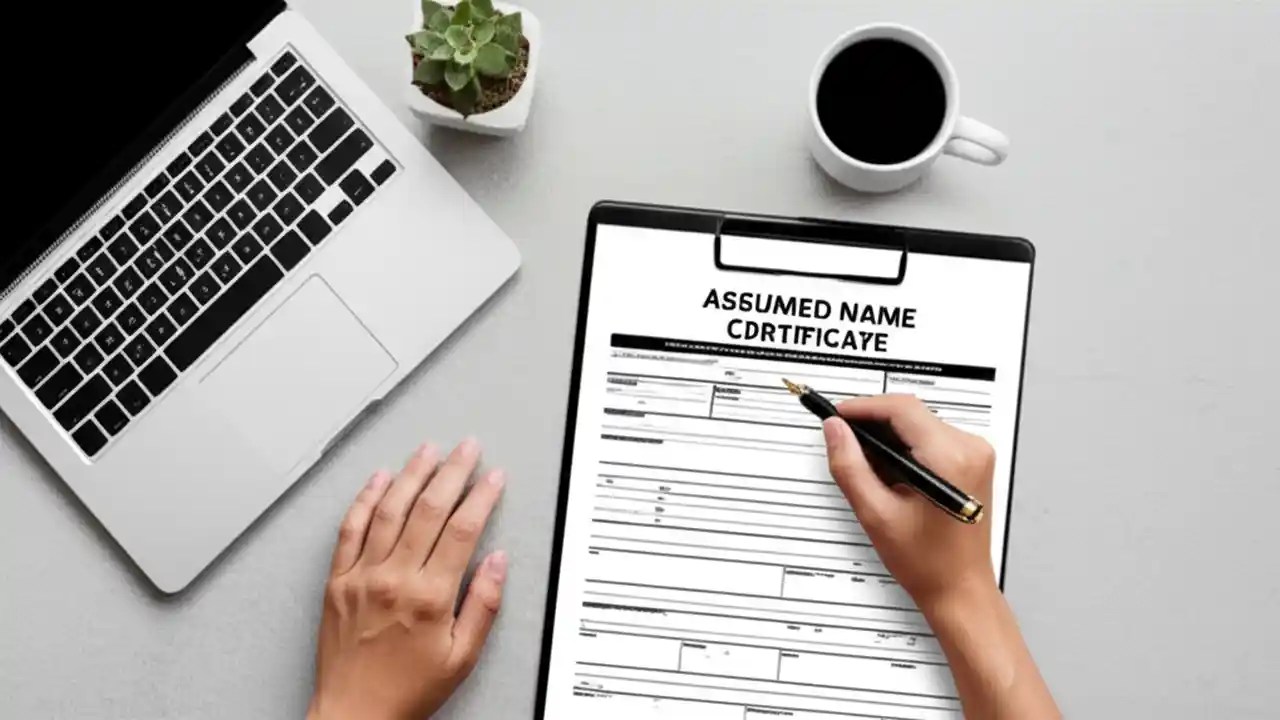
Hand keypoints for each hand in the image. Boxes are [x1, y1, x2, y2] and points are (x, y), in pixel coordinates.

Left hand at [308, 439, 506, 719]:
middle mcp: (393, 579)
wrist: (353, 715)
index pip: (462, 530)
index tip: (493, 478)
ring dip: (411, 474)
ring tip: (428, 451)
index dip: (481, 497)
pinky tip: (379, 479)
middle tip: (467, 449)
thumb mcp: (462, 657)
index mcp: (429, 597)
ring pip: (389, 509)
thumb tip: (497, 562)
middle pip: (429, 509)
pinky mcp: (337, 581)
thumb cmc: (406, 692)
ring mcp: (361, 576)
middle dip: (452, 471)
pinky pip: (350, 529)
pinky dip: (365, 499)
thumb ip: (483, 605)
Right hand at [822, 395, 995, 609]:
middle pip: (911, 413)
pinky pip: (931, 438)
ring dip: (889, 436)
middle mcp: (970, 449)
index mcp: (950, 458)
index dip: (863, 407)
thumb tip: (835, 431)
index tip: (838, 415)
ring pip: (919, 424)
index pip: (900, 409)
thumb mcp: (877, 513)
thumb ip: (850, 466)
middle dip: (873, 423)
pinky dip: (906, 447)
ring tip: (867, 465)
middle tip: (844, 440)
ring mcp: (975, 454)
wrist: (960, 588)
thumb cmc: (929, 562)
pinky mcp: (972, 461)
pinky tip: (890, 471)